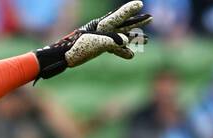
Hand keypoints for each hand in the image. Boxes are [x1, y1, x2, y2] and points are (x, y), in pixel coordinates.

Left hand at [34, 2, 151, 79]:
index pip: (118, 17)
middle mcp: (104, 30)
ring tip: (146, 40)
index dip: (129, 10)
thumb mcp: (94, 45)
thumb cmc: (75, 48)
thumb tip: (125, 41)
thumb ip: (110, 41)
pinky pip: (114, 48)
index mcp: (102, 26)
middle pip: (124, 25)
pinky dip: (122, 52)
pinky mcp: (99, 47)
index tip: (139, 4)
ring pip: (122, 37)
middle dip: (137, 22)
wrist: (62, 56)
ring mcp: (102, 38)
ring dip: (134, 38)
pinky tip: (131, 55)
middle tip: (150, 18)